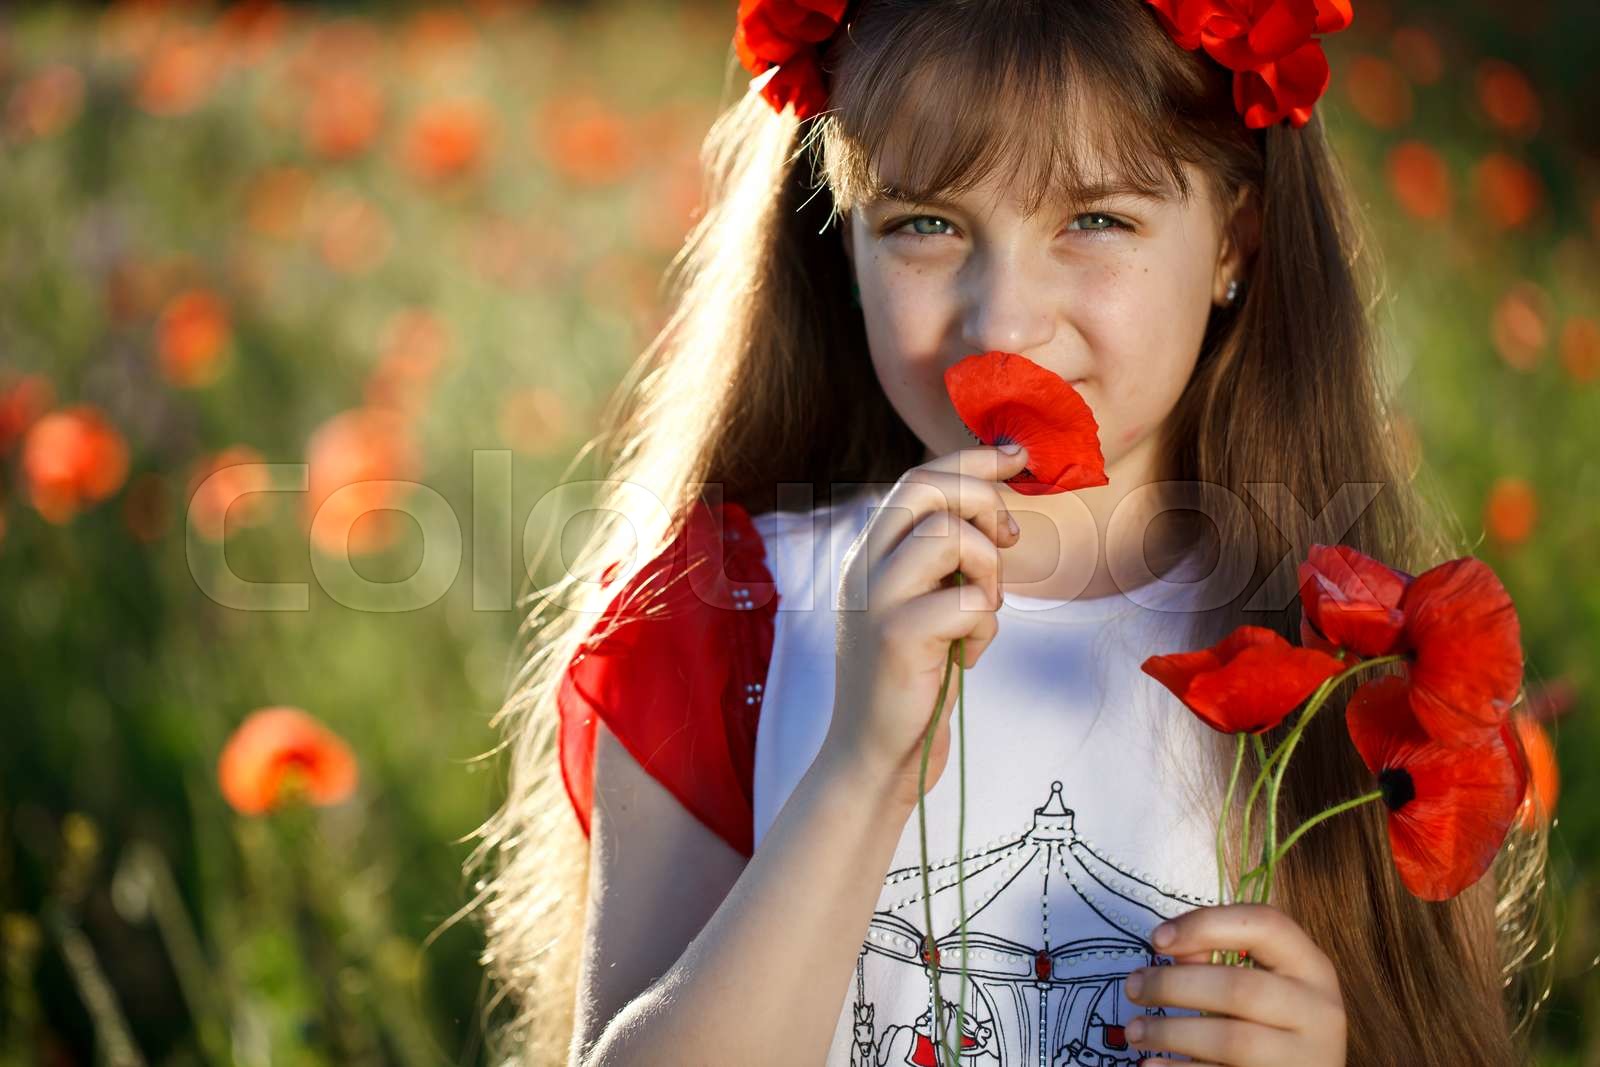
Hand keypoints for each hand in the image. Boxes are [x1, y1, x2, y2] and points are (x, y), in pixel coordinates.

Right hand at [821, 444, 1027, 811]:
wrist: (874, 757)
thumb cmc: (909, 683)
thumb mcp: (920, 608)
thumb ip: (939, 563)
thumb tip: (990, 508)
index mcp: (868, 557)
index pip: (916, 481)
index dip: (970, 460)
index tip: (1015, 456)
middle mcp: (864, 569)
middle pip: (926, 489)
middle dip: (983, 499)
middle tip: (1009, 537)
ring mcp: (876, 601)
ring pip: (950, 536)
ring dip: (988, 570)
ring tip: (983, 609)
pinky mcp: (898, 637)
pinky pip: (969, 603)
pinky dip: (985, 628)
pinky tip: (969, 656)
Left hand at [1123, 903, 1346, 1065]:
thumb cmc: (1277, 1021)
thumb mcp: (1265, 982)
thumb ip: (1222, 959)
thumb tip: (1172, 948)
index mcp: (1312, 968)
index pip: (1265, 926)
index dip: (1206, 925)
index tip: (1157, 939)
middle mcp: (1318, 1011)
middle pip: (1239, 988)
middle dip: (1174, 985)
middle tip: (1133, 987)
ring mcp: (1306, 1058)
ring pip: (1231, 1040)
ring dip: (1170, 1032)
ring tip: (1136, 1031)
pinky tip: (1152, 1066)